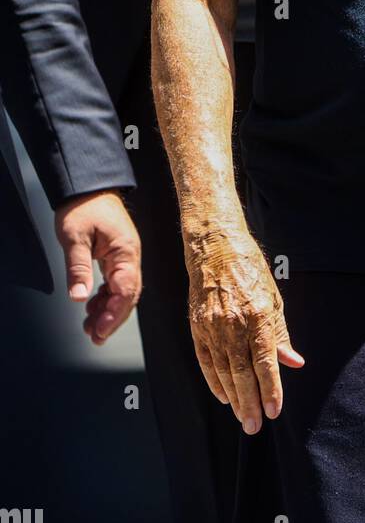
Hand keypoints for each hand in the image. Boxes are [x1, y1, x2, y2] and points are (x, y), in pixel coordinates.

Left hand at [54, 190, 141, 343]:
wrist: (88, 186)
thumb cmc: (84, 206)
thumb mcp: (75, 237)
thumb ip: (78, 268)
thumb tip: (79, 297)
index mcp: (126, 251)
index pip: (126, 291)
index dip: (114, 315)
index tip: (100, 331)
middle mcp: (130, 256)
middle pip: (128, 296)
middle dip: (112, 319)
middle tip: (95, 337)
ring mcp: (125, 256)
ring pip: (122, 291)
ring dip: (108, 310)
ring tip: (90, 326)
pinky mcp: (117, 255)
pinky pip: (116, 282)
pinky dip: (105, 297)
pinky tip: (93, 306)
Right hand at [185, 226, 304, 433]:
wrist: (216, 250)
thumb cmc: (250, 272)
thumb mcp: (273, 299)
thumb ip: (281, 335)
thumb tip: (294, 363)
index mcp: (257, 316)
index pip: (265, 362)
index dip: (270, 389)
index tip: (274, 411)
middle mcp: (233, 324)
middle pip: (242, 373)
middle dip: (250, 403)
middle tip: (255, 426)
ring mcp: (212, 327)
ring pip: (223, 372)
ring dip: (233, 398)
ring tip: (242, 417)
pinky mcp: (197, 328)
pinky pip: (206, 362)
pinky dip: (214, 382)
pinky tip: (223, 397)